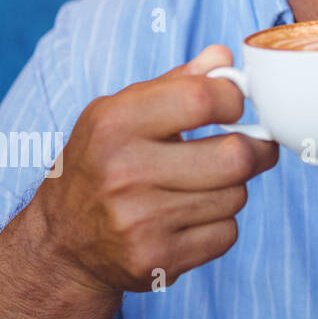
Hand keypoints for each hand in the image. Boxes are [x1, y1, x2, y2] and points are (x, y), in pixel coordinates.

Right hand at [32, 45, 278, 295]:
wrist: (61, 242)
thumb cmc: (103, 163)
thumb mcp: (123, 112)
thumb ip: (178, 83)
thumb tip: (225, 58)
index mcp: (115, 123)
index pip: (203, 98)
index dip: (234, 99)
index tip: (235, 105)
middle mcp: (123, 172)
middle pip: (235, 156)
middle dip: (256, 150)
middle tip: (253, 146)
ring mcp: (139, 221)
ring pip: (236, 196)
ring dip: (233, 189)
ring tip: (204, 184)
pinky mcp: (156, 260)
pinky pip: (227, 234)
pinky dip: (220, 225)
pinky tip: (190, 217)